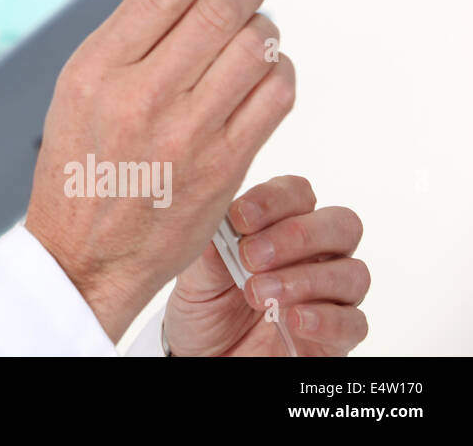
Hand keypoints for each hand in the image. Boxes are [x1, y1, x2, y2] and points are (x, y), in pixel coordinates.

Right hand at [24, 0, 294, 341]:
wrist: (86, 252)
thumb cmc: (81, 171)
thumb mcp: (76, 92)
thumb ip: (125, 43)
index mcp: (96, 70)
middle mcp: (141, 96)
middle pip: (217, 11)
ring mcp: (188, 132)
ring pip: (254, 47)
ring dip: (264, 27)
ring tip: (256, 30)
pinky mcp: (226, 164)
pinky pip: (276, 94)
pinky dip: (279, 71)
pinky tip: (265, 72)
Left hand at [164, 175, 369, 355]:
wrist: (206, 356)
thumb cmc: (206, 308)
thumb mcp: (196, 276)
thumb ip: (210, 248)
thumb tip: (217, 218)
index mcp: (280, 227)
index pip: (297, 194)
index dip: (273, 200)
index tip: (240, 217)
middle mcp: (316, 256)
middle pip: (340, 225)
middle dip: (297, 236)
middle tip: (252, 256)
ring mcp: (331, 295)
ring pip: (352, 272)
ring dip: (305, 279)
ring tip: (258, 294)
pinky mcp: (338, 336)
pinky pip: (354, 322)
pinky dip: (325, 318)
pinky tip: (293, 318)